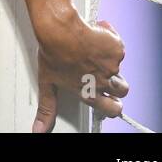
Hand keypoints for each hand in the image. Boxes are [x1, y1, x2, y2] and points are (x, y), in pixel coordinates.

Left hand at [32, 14, 127, 131]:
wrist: (59, 31)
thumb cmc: (52, 54)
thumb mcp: (47, 83)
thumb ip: (47, 108)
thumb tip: (38, 130)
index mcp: (89, 93)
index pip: (112, 109)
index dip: (114, 105)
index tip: (111, 99)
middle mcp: (103, 82)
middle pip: (122, 90)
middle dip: (117, 83)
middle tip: (103, 71)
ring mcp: (112, 65)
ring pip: (118, 66)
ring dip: (110, 59)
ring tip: (93, 49)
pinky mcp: (116, 49)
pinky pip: (117, 44)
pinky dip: (108, 37)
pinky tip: (94, 32)